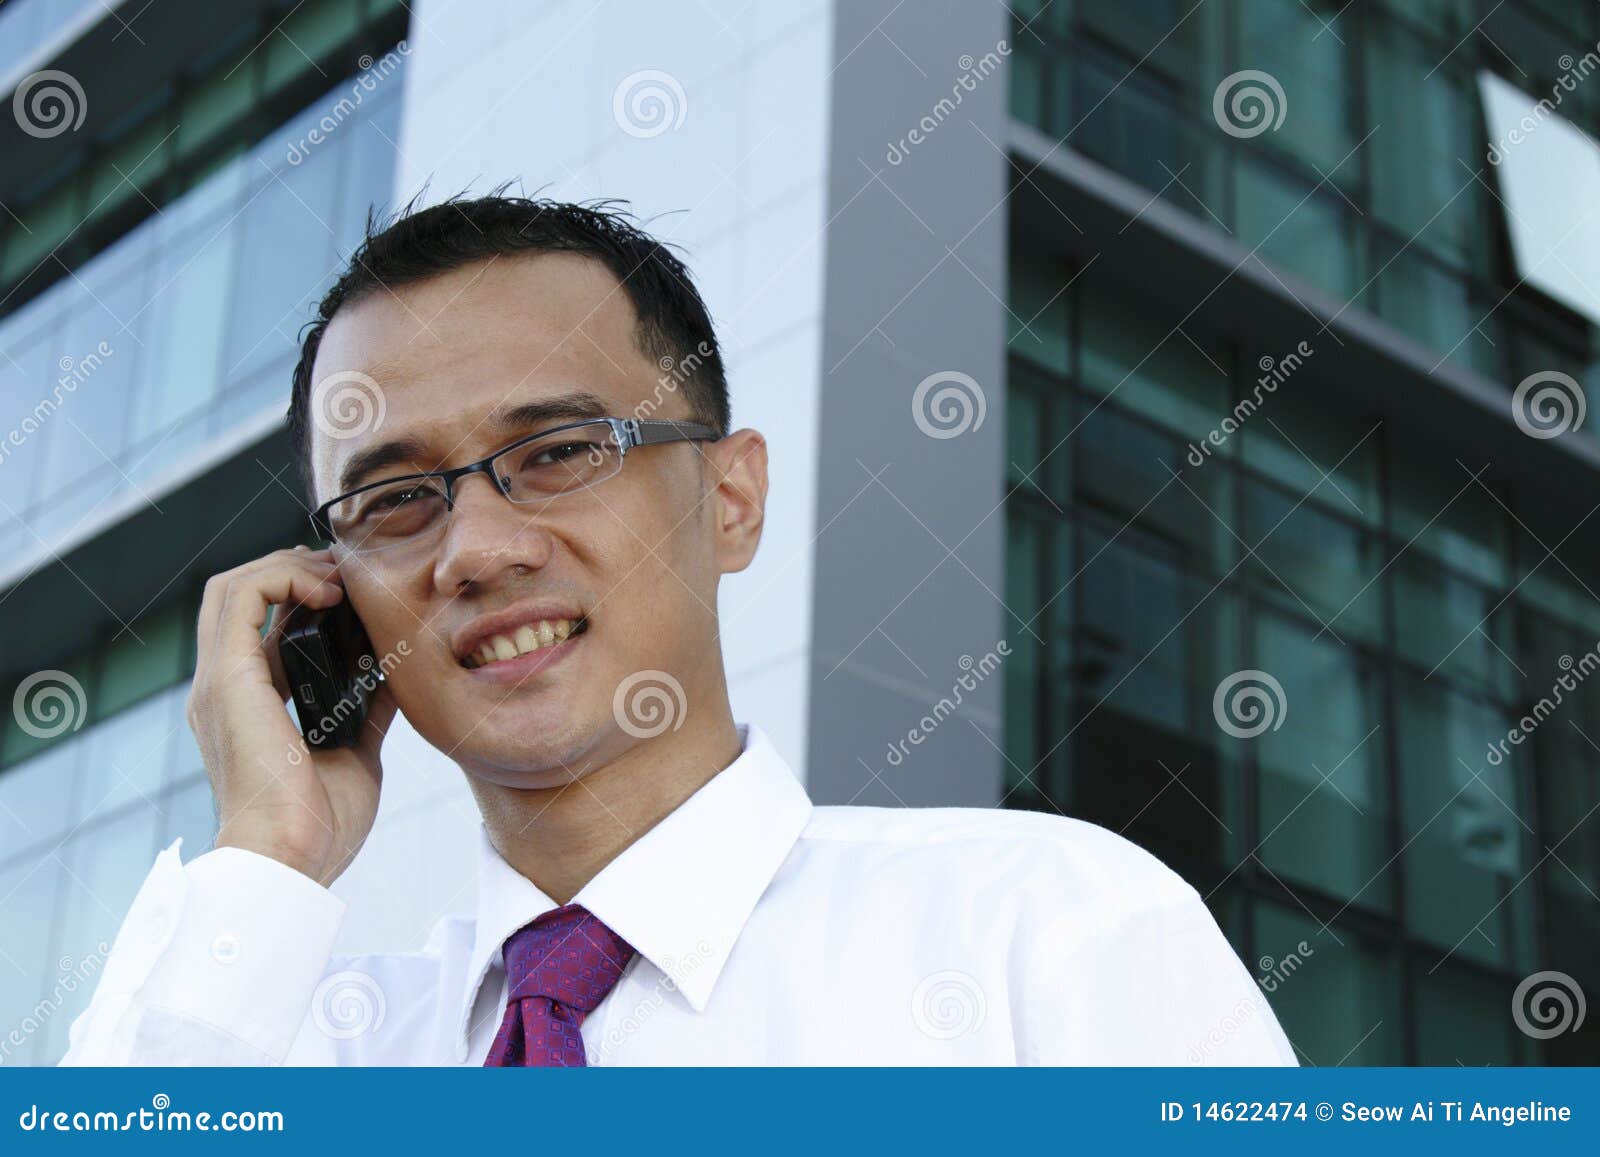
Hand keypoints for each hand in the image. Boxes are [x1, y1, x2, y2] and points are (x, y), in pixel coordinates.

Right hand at [187, 545, 397, 885]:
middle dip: (294, 570)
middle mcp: (224, 688)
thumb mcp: (354, 750)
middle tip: (347, 575)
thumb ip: (366, 709)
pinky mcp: (227, 678)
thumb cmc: (319, 825)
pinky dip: (281, 577)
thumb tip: (393, 675)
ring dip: (287, 566)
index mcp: (247, 705)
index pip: (259, 626)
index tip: (352, 594)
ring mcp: (219, 682)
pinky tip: (326, 590)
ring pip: (232, 586)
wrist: (290, 860)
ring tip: (337, 577)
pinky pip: (239, 597)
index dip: (300, 595)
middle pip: (240, 595)